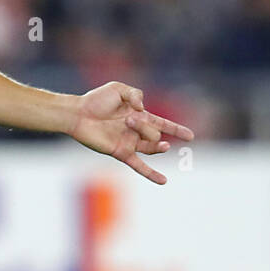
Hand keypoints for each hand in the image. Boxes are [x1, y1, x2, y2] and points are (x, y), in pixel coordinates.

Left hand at [67, 81, 193, 184]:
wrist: (78, 114)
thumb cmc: (96, 100)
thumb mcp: (118, 89)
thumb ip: (136, 94)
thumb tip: (143, 110)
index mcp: (139, 116)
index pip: (163, 124)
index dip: (177, 129)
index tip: (191, 136)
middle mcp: (137, 131)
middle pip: (155, 132)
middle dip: (145, 125)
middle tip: (127, 119)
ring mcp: (130, 143)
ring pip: (151, 145)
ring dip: (147, 139)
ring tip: (130, 125)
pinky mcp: (121, 152)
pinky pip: (139, 166)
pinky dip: (151, 173)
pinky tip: (164, 181)